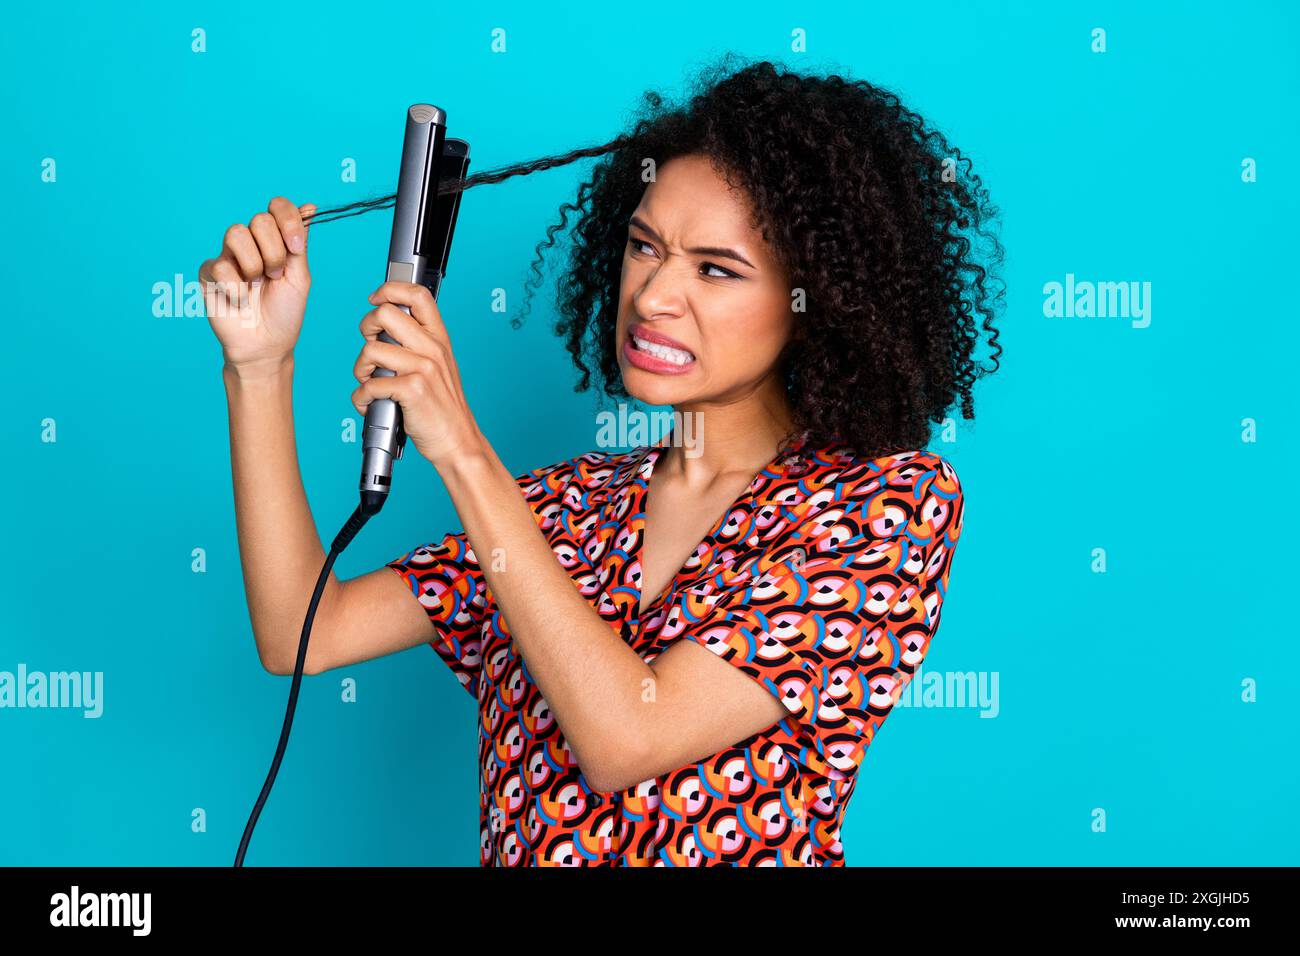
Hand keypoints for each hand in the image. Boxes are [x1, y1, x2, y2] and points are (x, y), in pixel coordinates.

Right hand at [199, 196, 315, 376]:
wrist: (265, 345)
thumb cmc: (284, 313)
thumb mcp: (300, 277)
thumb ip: (300, 243)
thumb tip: (309, 206)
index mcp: (275, 240)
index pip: (277, 207)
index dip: (288, 220)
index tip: (296, 248)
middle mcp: (251, 243)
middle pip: (259, 220)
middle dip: (274, 251)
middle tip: (275, 276)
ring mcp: (228, 255)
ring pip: (236, 233)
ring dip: (254, 265)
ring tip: (257, 285)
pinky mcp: (209, 272)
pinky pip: (221, 265)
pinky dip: (236, 288)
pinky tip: (240, 301)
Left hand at [351, 281, 485, 467]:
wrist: (458, 441)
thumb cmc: (443, 408)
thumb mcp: (440, 367)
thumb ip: (418, 345)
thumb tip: (383, 330)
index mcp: (439, 339)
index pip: (417, 295)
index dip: (390, 289)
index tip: (376, 299)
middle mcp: (433, 348)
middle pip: (385, 314)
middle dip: (366, 328)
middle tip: (370, 348)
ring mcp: (424, 368)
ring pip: (371, 349)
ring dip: (359, 369)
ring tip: (367, 382)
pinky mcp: (413, 390)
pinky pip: (370, 384)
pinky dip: (361, 397)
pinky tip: (369, 404)